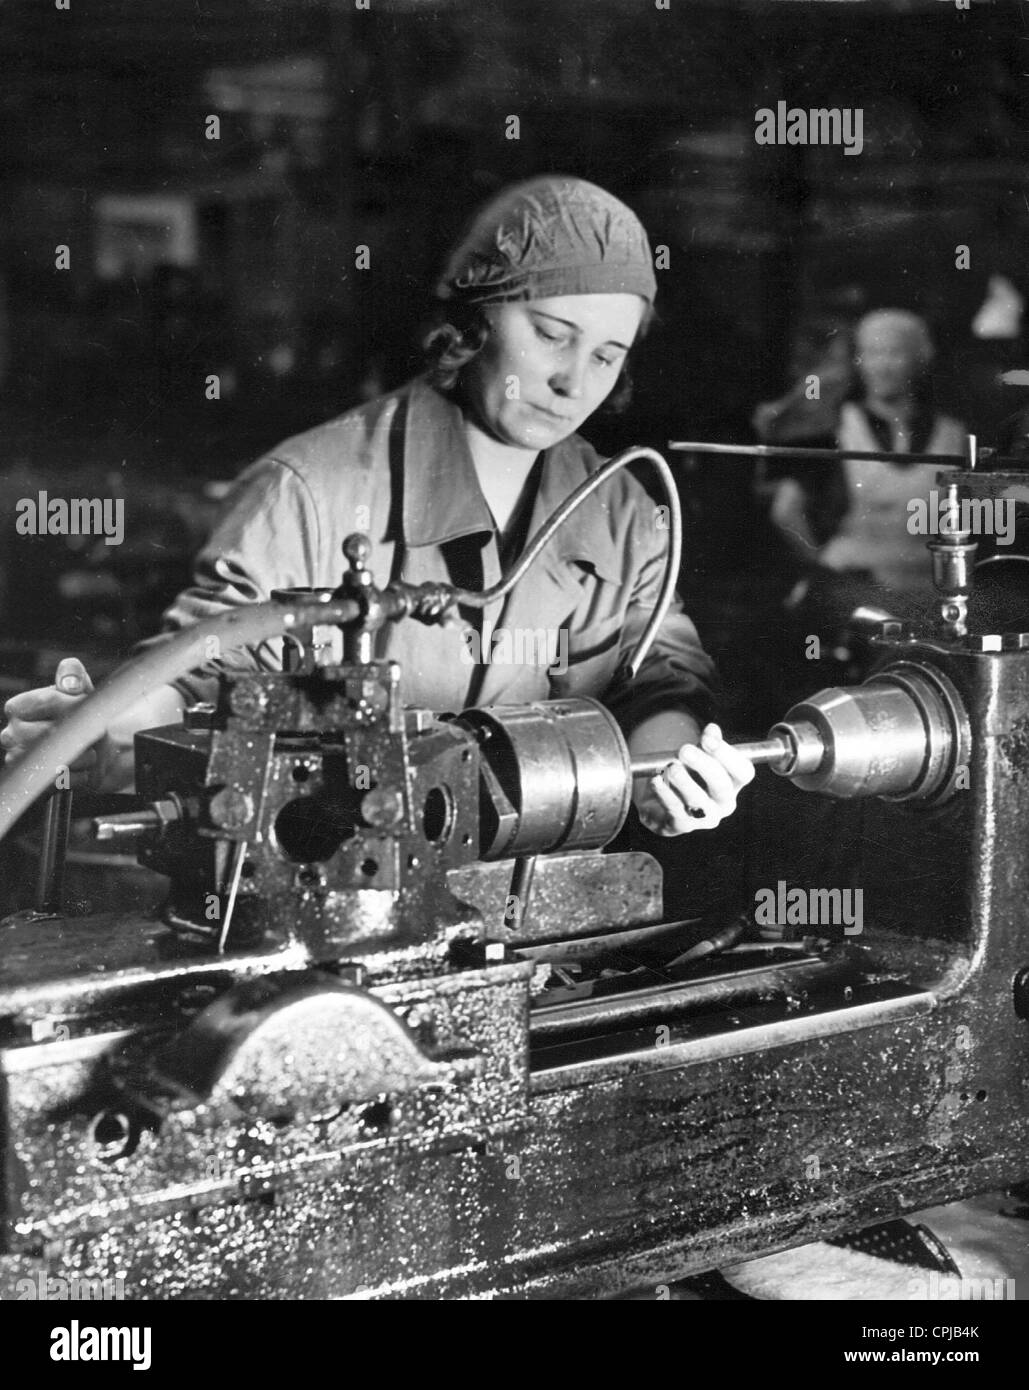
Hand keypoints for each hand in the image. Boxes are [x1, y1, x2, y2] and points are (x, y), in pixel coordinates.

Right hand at [0, 658, 106, 789]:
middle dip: (77, 733)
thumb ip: (73, 676)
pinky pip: (57, 781)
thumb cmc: (83, 717)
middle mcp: (12, 734)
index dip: (70, 704)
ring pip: (51, 760)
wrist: (95, 753)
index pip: (43, 701)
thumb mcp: (81, 690)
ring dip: (81, 757)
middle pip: (47, 732)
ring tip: (90, 753)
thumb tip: (69, 683)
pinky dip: (78, 776)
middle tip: (92, 734)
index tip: (82, 707)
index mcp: (18, 708)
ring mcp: (19, 760)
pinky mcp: (33, 783)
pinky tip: (84, 770)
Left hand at [635, 722, 754, 835]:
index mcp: (733, 783)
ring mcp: (705, 818)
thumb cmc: (688, 774)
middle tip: (684, 750)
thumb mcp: (699, 755)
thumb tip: (712, 730)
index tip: (707, 738)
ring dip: (683, 781)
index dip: (726, 754)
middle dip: (703, 766)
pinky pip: (675, 811)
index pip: (743, 771)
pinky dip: (664, 794)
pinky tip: (656, 780)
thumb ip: (707, 742)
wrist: (663, 801)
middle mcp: (724, 803)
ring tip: (671, 767)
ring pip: (698, 801)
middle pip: (721, 786)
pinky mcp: (682, 825)